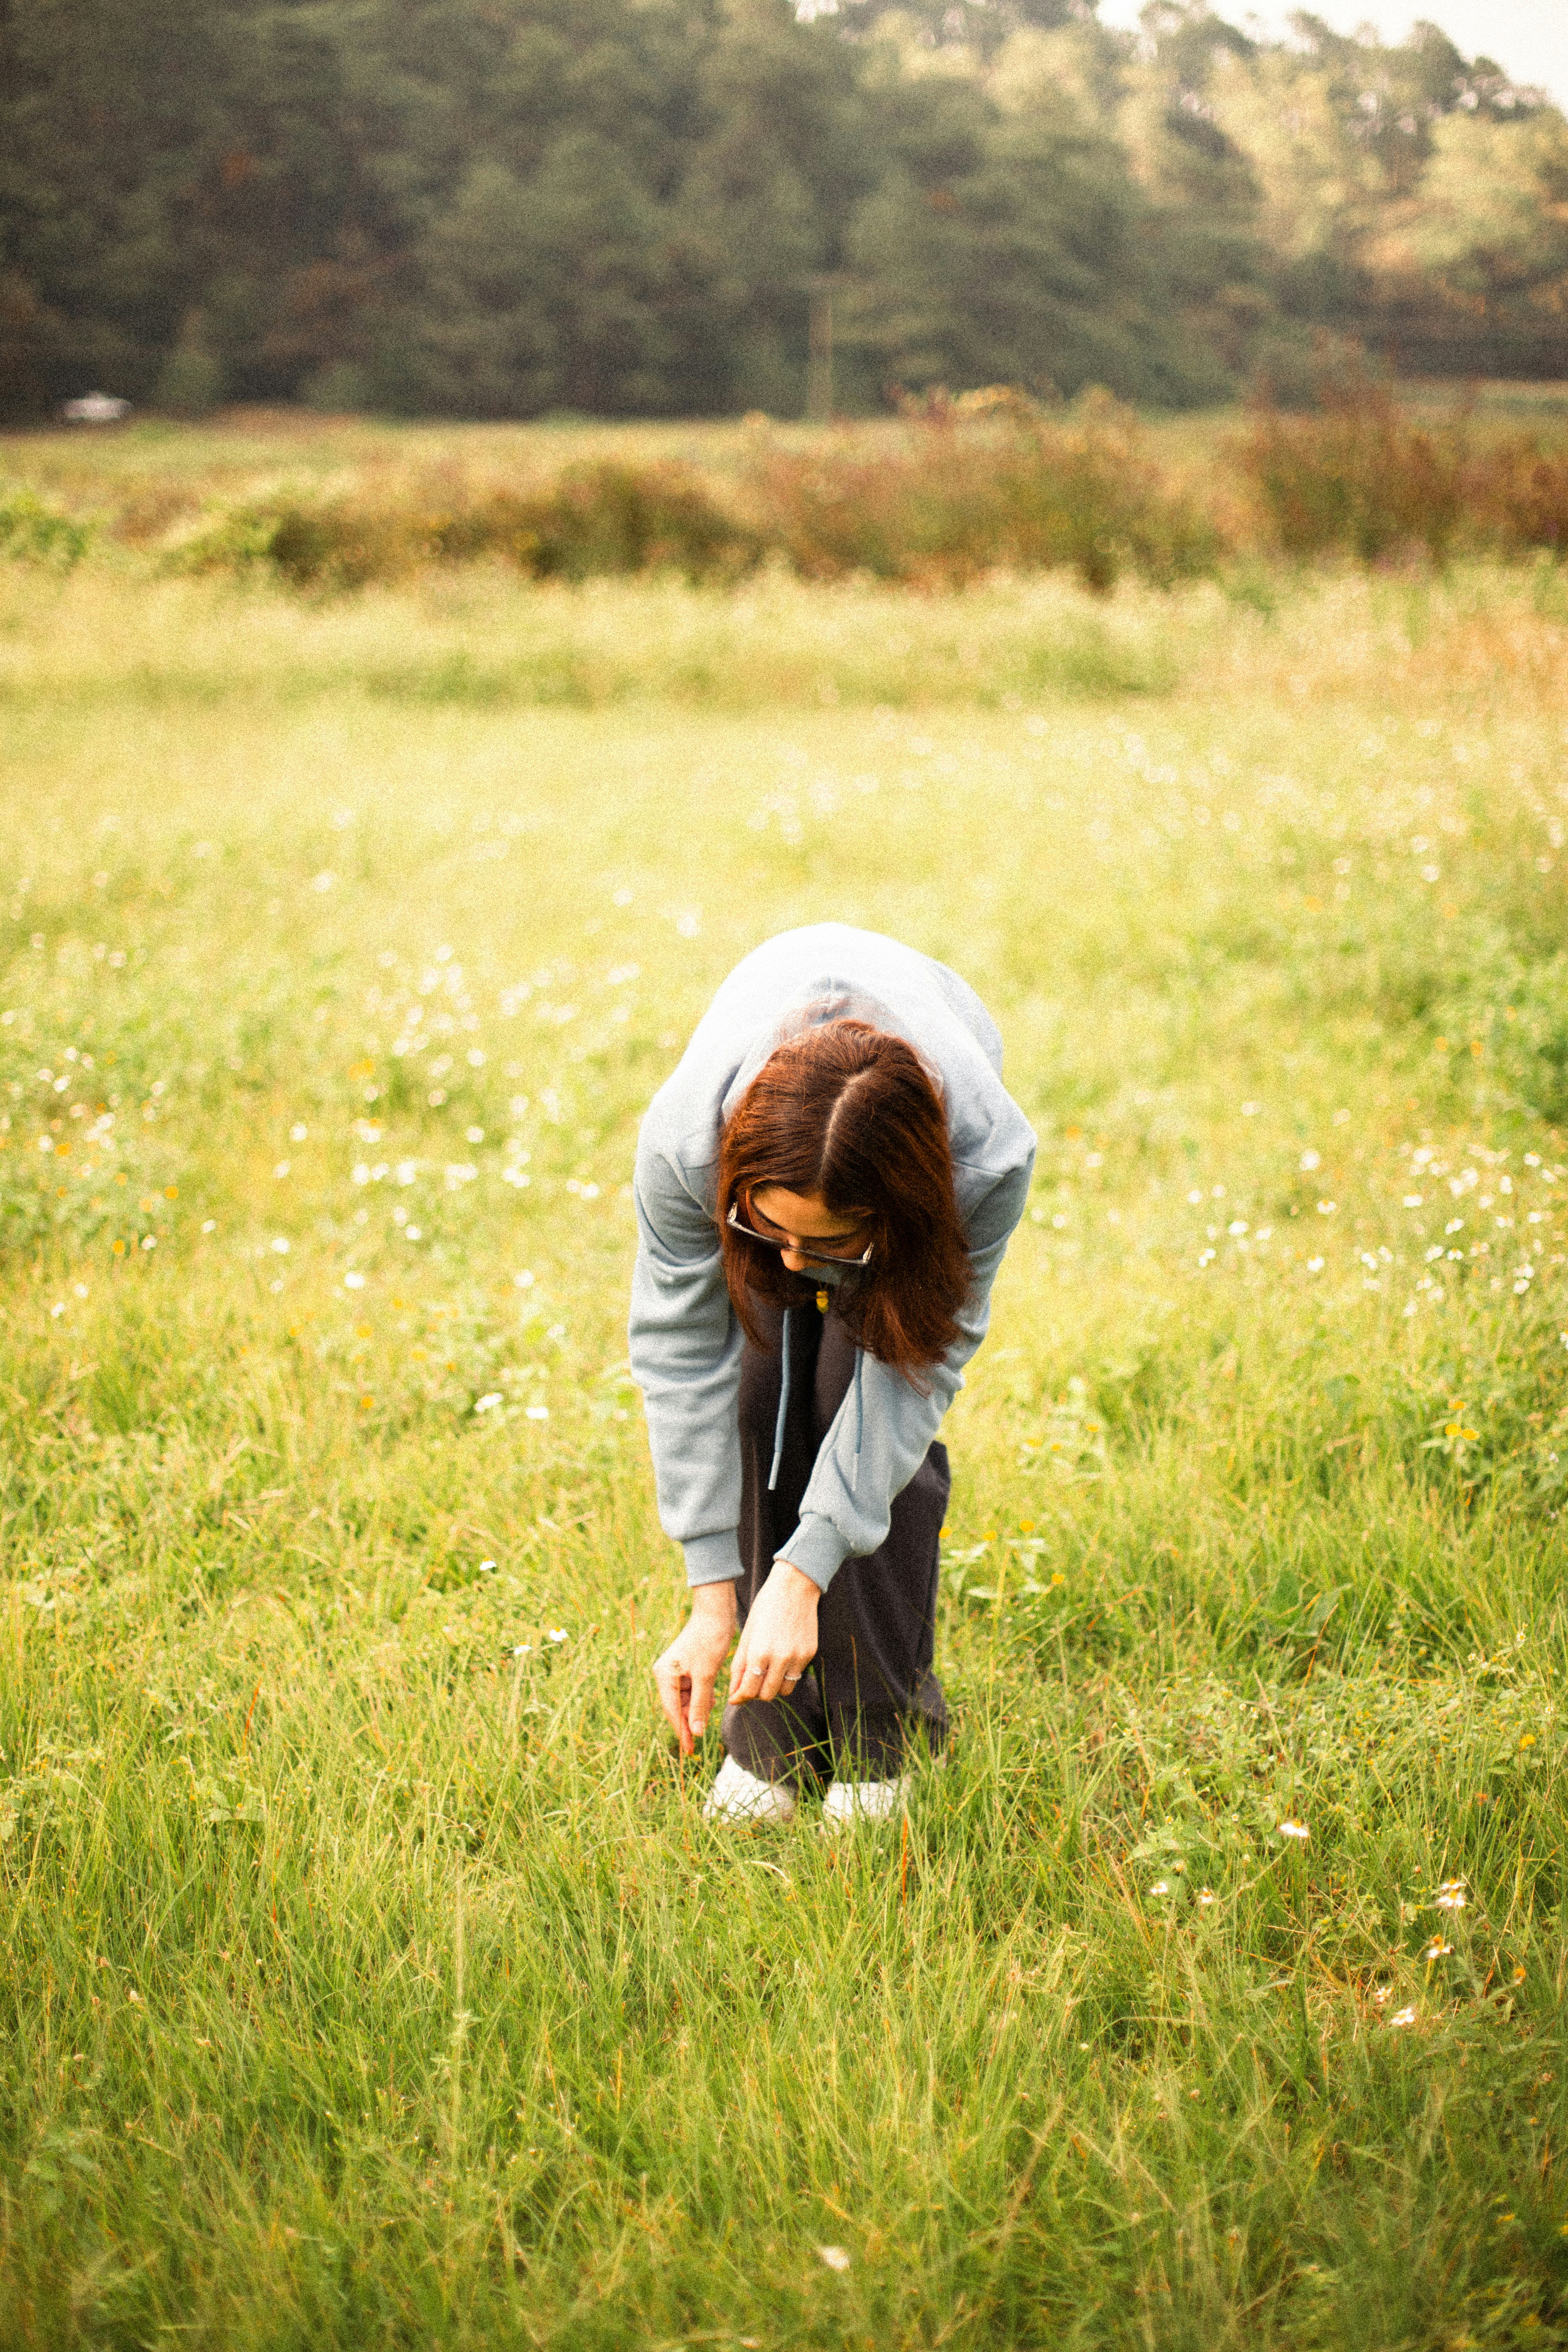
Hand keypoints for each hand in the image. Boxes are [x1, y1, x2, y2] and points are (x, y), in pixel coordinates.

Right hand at [653, 1583, 736, 1754]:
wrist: (716, 1614)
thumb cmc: (709, 1641)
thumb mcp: (706, 1676)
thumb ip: (699, 1705)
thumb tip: (696, 1732)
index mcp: (664, 1675)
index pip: (672, 1711)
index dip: (681, 1731)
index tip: (690, 1750)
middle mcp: (665, 1674)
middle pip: (676, 1708)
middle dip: (689, 1722)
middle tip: (698, 1744)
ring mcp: (675, 1671)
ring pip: (685, 1701)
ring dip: (696, 1710)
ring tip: (709, 1715)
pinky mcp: (686, 1668)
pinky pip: (691, 1691)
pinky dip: (700, 1699)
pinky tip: (711, 1702)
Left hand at [727, 1560, 819, 1707]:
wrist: (794, 1587)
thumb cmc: (765, 1608)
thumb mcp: (747, 1635)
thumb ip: (740, 1665)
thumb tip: (735, 1693)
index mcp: (759, 1652)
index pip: (749, 1690)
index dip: (740, 1697)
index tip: (735, 1698)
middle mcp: (780, 1658)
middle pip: (766, 1695)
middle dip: (756, 1693)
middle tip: (751, 1683)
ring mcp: (798, 1657)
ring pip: (784, 1691)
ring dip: (773, 1687)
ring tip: (766, 1672)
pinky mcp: (810, 1654)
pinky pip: (797, 1676)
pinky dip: (786, 1674)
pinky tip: (781, 1659)